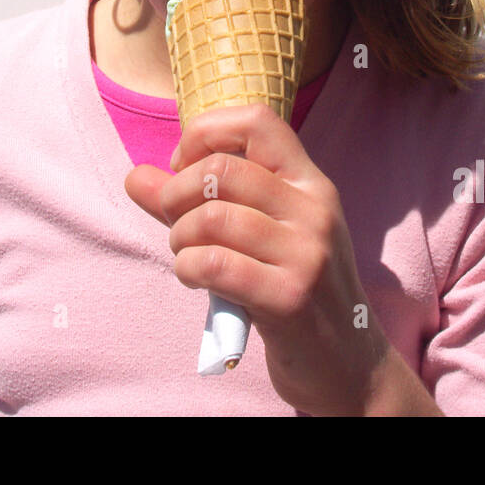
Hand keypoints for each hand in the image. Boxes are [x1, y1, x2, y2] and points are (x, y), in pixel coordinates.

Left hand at [124, 102, 405, 415]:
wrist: (348, 364)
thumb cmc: (292, 290)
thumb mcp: (257, 236)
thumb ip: (196, 202)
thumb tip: (135, 177)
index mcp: (311, 183)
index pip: (258, 120)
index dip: (205, 133)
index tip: (184, 166)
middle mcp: (315, 209)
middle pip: (221, 169)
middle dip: (177, 193)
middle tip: (176, 222)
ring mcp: (307, 253)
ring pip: (212, 216)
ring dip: (179, 237)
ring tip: (187, 255)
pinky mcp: (291, 299)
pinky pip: (215, 264)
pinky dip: (188, 267)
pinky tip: (194, 278)